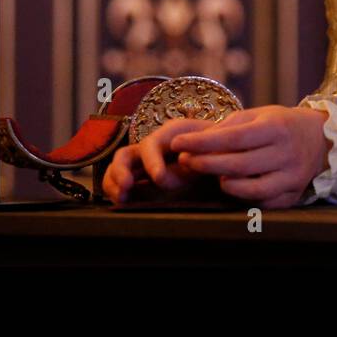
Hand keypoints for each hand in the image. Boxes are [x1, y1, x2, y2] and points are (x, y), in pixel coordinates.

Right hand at [102, 116, 216, 204]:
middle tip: (127, 187)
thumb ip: (198, 155)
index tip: (159, 179)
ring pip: (117, 168)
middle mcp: (152, 146)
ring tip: (122, 199)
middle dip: (121, 171)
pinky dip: (116, 191)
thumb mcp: (213, 148)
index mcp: (170, 133)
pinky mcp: (142, 177)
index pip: (151, 144)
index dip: (151, 161)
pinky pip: (121, 182)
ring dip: (114, 183)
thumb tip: (181, 160)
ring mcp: (144, 161)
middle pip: (125, 154)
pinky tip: (124, 202)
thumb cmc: (218, 147)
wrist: (223, 151)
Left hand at [167, 105, 331, 208]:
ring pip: (248, 188)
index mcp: (276, 128)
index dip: (202, 142)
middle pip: (237, 165)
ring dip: (222, 183)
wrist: (320, 141)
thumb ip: (231, 126)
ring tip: (210, 174)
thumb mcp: (260, 115)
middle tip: (185, 160)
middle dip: (205, 163)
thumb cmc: (281, 125)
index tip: (178, 143)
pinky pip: (260, 202)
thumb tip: (198, 140)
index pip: (233, 138)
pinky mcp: (291, 196)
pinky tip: (231, 185)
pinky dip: (242, 196)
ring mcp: (291, 178)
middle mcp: (286, 153)